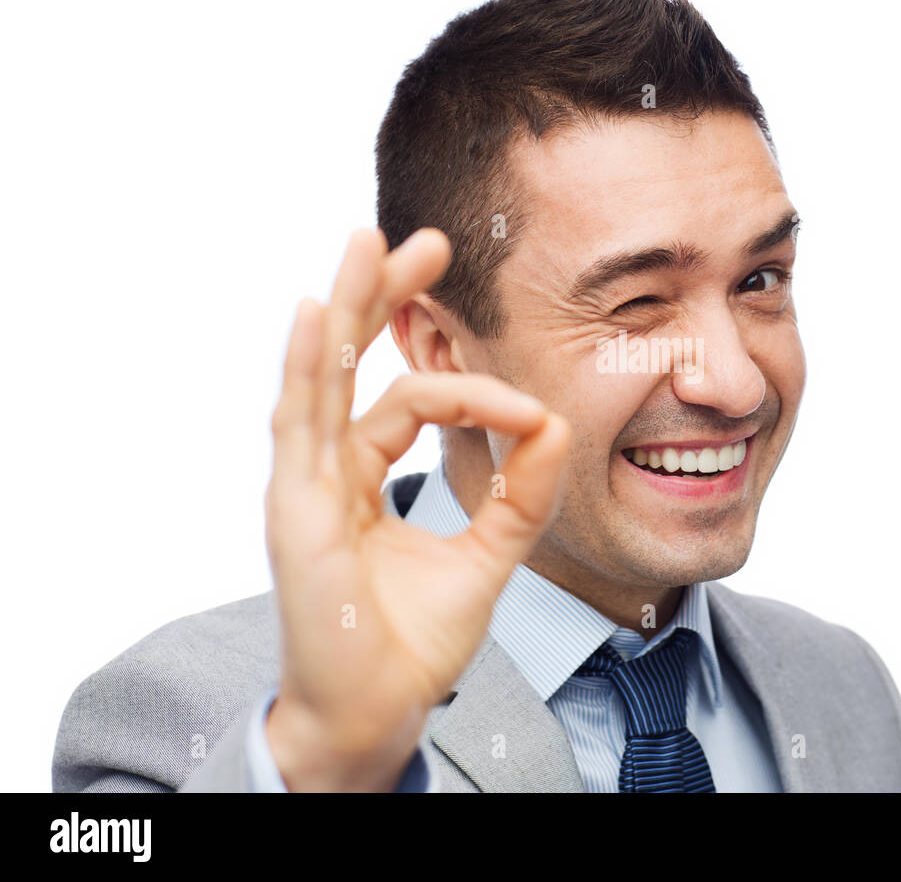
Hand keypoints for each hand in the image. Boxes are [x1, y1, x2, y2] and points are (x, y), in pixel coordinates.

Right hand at [262, 227, 569, 790]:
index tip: (533, 414)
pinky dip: (310, 364)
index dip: (475, 393)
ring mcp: (306, 482)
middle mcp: (331, 467)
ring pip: (324, 374)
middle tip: (427, 240)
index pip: (415, 401)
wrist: (382, 709)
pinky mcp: (296, 507)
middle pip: (355, 362)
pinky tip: (322, 311)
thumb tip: (556, 426)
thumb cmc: (415, 639)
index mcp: (366, 474)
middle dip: (386, 297)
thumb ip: (522, 494)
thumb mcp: (488, 553)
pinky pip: (302, 424)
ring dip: (349, 305)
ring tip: (370, 239)